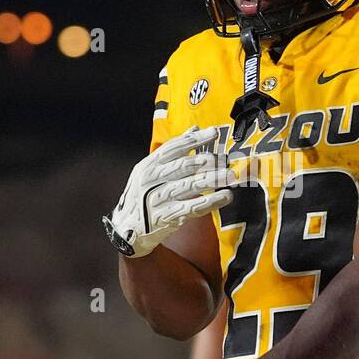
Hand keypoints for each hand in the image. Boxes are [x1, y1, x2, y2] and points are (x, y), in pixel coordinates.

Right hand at [103, 125, 232, 257]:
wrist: (127, 228)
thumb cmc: (144, 195)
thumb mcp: (150, 171)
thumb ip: (173, 151)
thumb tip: (194, 129)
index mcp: (148, 166)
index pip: (173, 148)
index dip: (195, 139)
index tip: (214, 132)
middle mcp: (152, 180)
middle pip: (183, 165)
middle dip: (206, 160)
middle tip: (224, 157)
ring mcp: (159, 199)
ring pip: (191, 185)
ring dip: (213, 179)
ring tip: (230, 175)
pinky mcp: (168, 216)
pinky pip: (194, 207)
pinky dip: (211, 201)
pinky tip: (225, 196)